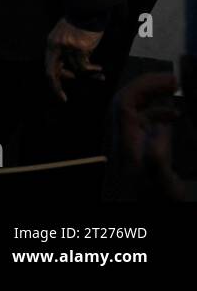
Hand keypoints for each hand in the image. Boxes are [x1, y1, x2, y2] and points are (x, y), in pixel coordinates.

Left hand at [44, 17, 104, 102]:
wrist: (89, 9)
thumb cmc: (80, 24)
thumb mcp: (65, 37)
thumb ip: (64, 53)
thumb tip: (67, 73)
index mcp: (51, 43)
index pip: (48, 66)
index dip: (52, 81)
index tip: (58, 92)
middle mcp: (56, 45)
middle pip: (53, 72)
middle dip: (56, 87)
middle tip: (63, 98)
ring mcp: (67, 47)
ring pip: (75, 69)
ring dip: (87, 74)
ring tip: (97, 74)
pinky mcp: (80, 48)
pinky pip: (85, 66)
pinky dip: (92, 70)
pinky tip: (99, 69)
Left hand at [110, 72, 183, 200]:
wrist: (141, 221)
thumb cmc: (153, 204)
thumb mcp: (161, 185)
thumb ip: (157, 157)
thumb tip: (160, 127)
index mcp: (125, 144)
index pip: (125, 102)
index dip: (146, 85)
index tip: (172, 79)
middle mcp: (122, 141)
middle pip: (126, 102)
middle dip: (148, 86)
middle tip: (174, 81)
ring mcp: (128, 146)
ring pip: (134, 111)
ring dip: (154, 99)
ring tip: (176, 93)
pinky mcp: (136, 153)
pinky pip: (142, 124)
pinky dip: (157, 114)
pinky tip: (174, 117)